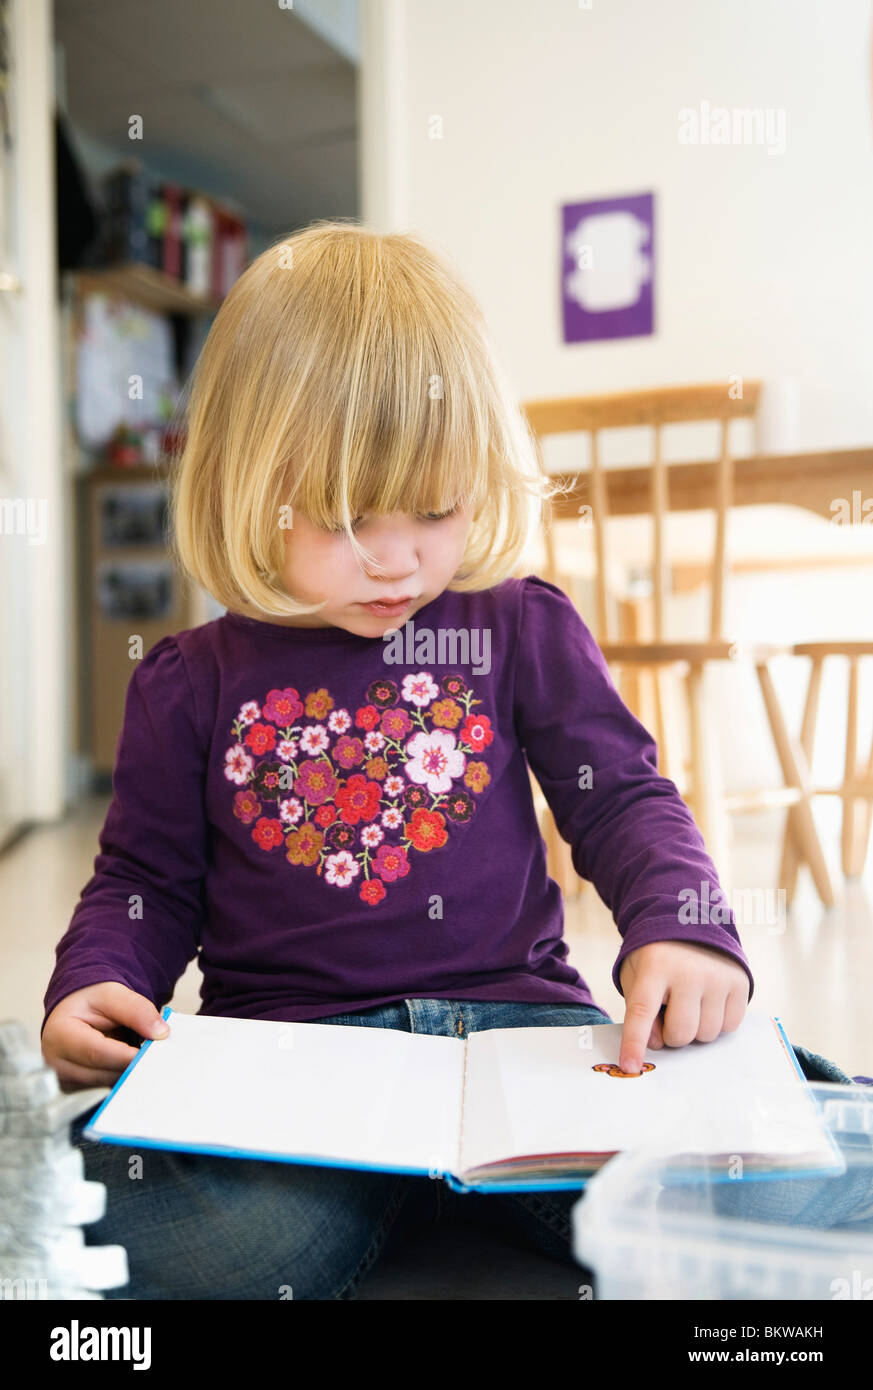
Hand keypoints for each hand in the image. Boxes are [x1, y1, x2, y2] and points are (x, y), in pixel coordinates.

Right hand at [42, 982, 169, 1091]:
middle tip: (158, 1062)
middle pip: (102, 1075)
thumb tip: (160, 1033)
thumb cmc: (91, 1001)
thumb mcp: (113, 994)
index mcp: (59, 1034)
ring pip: (105, 1087)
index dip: (128, 1056)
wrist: (78, 1009)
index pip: (97, 1053)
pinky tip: (133, 1069)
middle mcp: (55, 1062)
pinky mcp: (75, 1090)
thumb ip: (137, 1010)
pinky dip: (121, 1081)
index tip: (155, 1056)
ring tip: (145, 1062)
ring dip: (128, 1076)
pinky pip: (104, 1091)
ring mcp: (64, 1080)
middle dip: (132, 1068)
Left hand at [618, 940, 749, 1074]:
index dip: (634, 1043)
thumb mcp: (636, 976)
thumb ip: (639, 1012)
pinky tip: (708, 1001)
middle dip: (671, 1034)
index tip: (629, 1067)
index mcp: (654, 967)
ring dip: (695, 1029)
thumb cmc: (657, 959)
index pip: (641, 1012)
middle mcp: (689, 972)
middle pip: (680, 1034)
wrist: (691, 922)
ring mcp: (718, 977)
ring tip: (689, 1001)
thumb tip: (657, 1045)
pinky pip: (729, 1027)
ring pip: (706, 1035)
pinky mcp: (740, 982)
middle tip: (668, 1012)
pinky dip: (717, 1022)